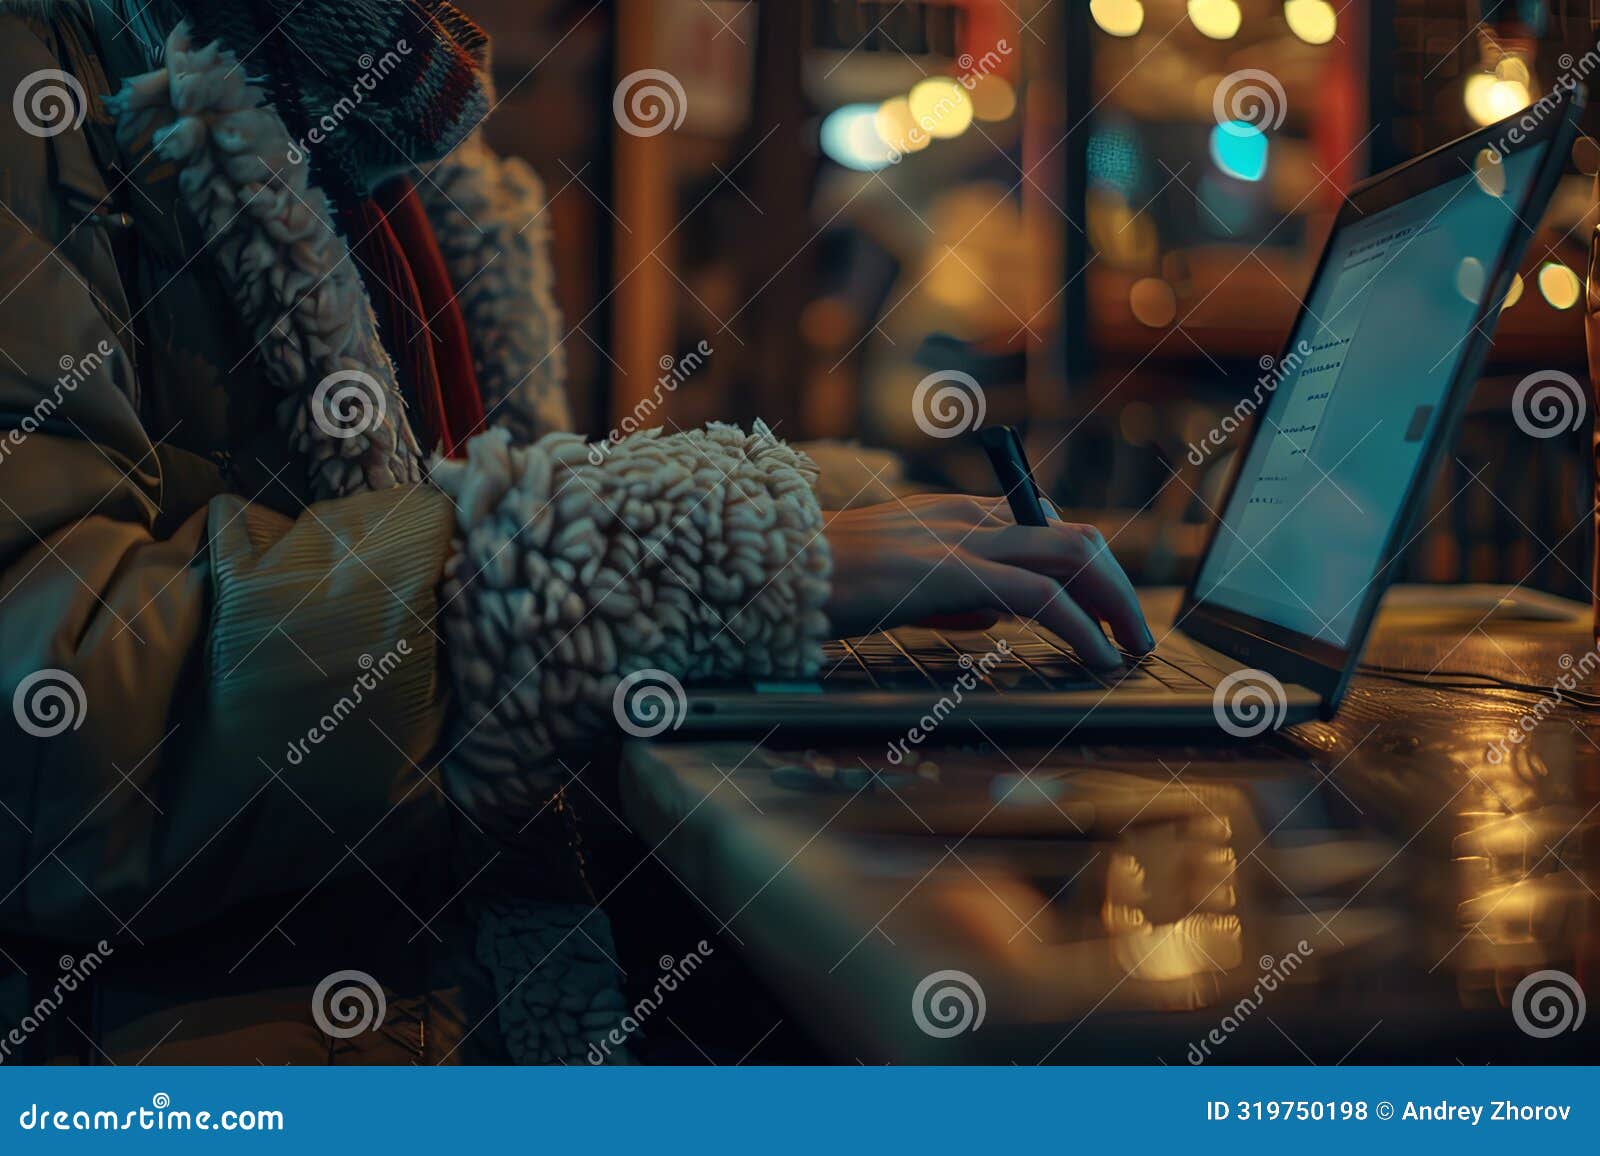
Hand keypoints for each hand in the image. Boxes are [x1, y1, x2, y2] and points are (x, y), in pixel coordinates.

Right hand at [821, 495, 1154, 668]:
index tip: (1102, 605)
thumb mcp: (895, 583)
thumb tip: (989, 617)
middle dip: (1114, 584)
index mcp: (950, 512)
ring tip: (1131, 647)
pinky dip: (1083, 628)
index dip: (1083, 566)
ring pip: (1072, 557)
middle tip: (1133, 632)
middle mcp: (965, 517)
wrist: (768, 573)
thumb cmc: (820, 584)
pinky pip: (1041, 599)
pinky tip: (1098, 657)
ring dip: (1113, 604)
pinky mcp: (952, 575)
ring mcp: (960, 541)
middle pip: (1071, 536)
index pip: (1042, 524)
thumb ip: (946, 593)